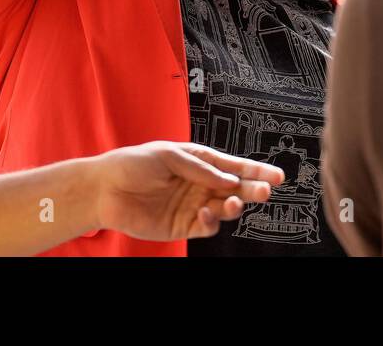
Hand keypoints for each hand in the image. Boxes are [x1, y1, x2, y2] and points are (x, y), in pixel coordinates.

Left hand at [92, 142, 284, 240]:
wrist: (104, 189)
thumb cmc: (133, 163)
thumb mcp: (168, 155)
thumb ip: (200, 168)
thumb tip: (228, 180)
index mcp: (199, 161)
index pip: (233, 165)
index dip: (256, 169)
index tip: (277, 174)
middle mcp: (199, 184)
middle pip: (235, 188)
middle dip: (253, 188)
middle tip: (266, 190)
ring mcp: (192, 205)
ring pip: (224, 208)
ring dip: (234, 205)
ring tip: (234, 201)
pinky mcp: (182, 226)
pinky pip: (206, 227)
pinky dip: (212, 222)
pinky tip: (206, 214)